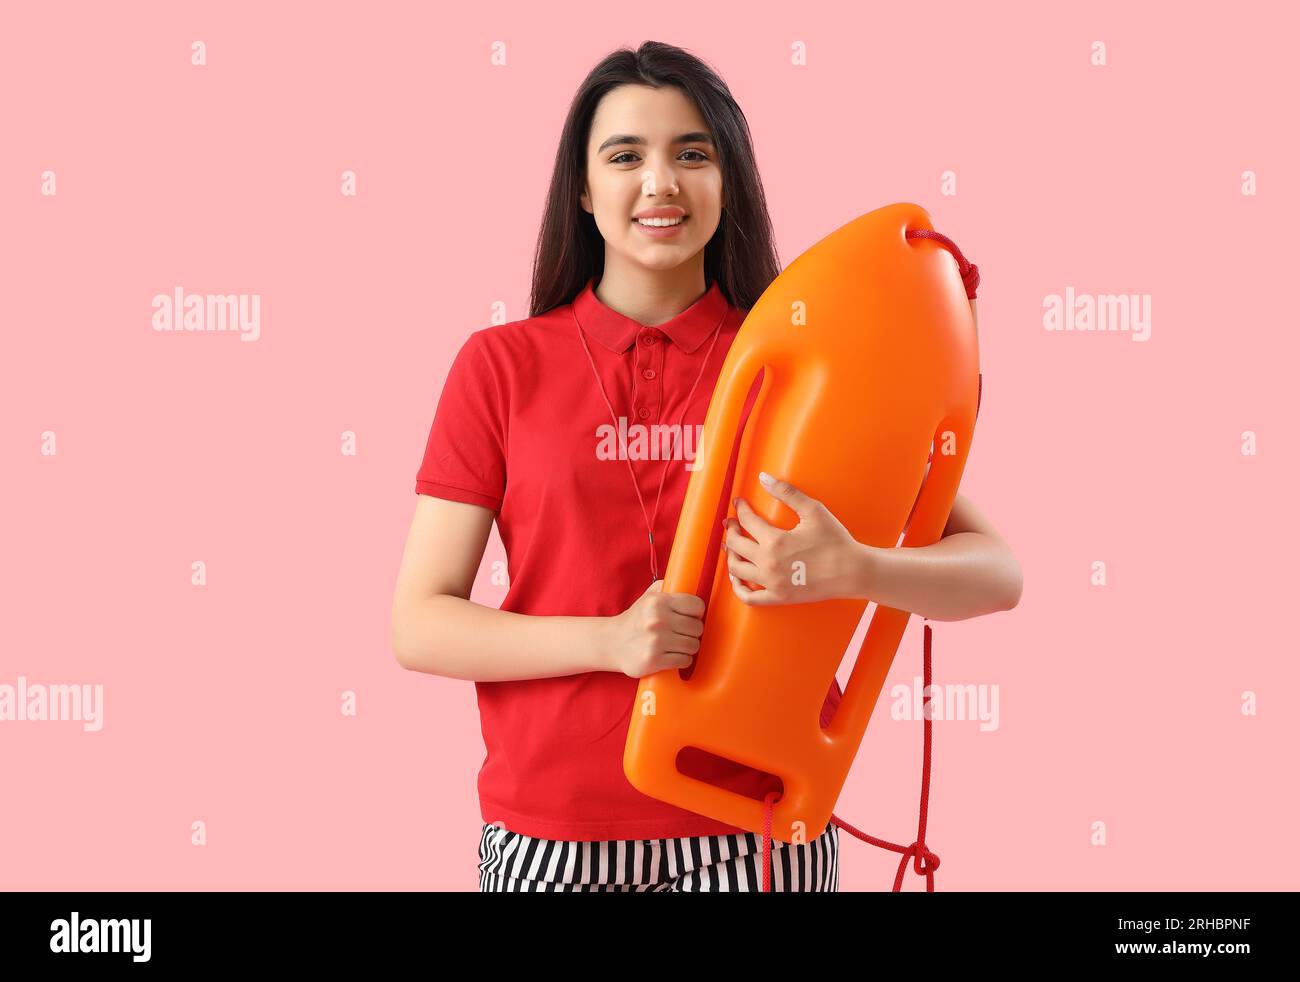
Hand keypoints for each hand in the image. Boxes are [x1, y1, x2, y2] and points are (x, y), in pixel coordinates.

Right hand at [602, 579, 705, 677]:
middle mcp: (657, 620)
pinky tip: (670, 654)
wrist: (612, 642)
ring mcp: (655, 642)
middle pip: (697, 628)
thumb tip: (690, 582)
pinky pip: (685, 661)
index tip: (688, 616)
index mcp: (658, 602)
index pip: (697, 606)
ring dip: (687, 647)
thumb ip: (669, 586)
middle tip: (680, 632)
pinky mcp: (653, 660)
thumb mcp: (649, 595)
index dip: (695, 612)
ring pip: (693, 645)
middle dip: (691, 631)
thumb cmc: (637, 619)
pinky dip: (681, 659)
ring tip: (674, 643)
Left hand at [722, 471, 865, 605]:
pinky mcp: (778, 597)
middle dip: (731, 529)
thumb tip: (763, 477)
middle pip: (735, 544)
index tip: (739, 502)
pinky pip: (749, 597)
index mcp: (775, 541)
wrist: (852, 572)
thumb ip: (787, 492)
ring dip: (730, 555)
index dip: (740, 508)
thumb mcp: (813, 510)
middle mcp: (768, 563)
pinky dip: (738, 587)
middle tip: (731, 522)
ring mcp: (771, 583)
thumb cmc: (835, 540)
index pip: (747, 520)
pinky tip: (737, 577)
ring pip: (736, 570)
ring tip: (732, 546)